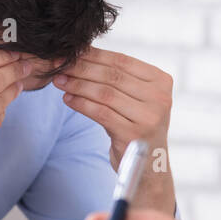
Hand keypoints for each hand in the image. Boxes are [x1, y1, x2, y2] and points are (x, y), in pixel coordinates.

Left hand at [52, 46, 175, 210]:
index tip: (70, 52)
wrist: (149, 167)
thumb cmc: (136, 127)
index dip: (93, 55)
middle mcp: (160, 98)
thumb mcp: (134, 99)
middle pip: (112, 76)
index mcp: (162, 81)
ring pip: (105, 93)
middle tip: (59, 65)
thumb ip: (116, 78)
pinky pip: (101, 113)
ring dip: (77, 85)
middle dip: (81, 69)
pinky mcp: (134, 134)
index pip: (122, 61)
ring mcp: (149, 117)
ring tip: (59, 81)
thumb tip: (81, 53)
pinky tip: (67, 99)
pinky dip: (81, 104)